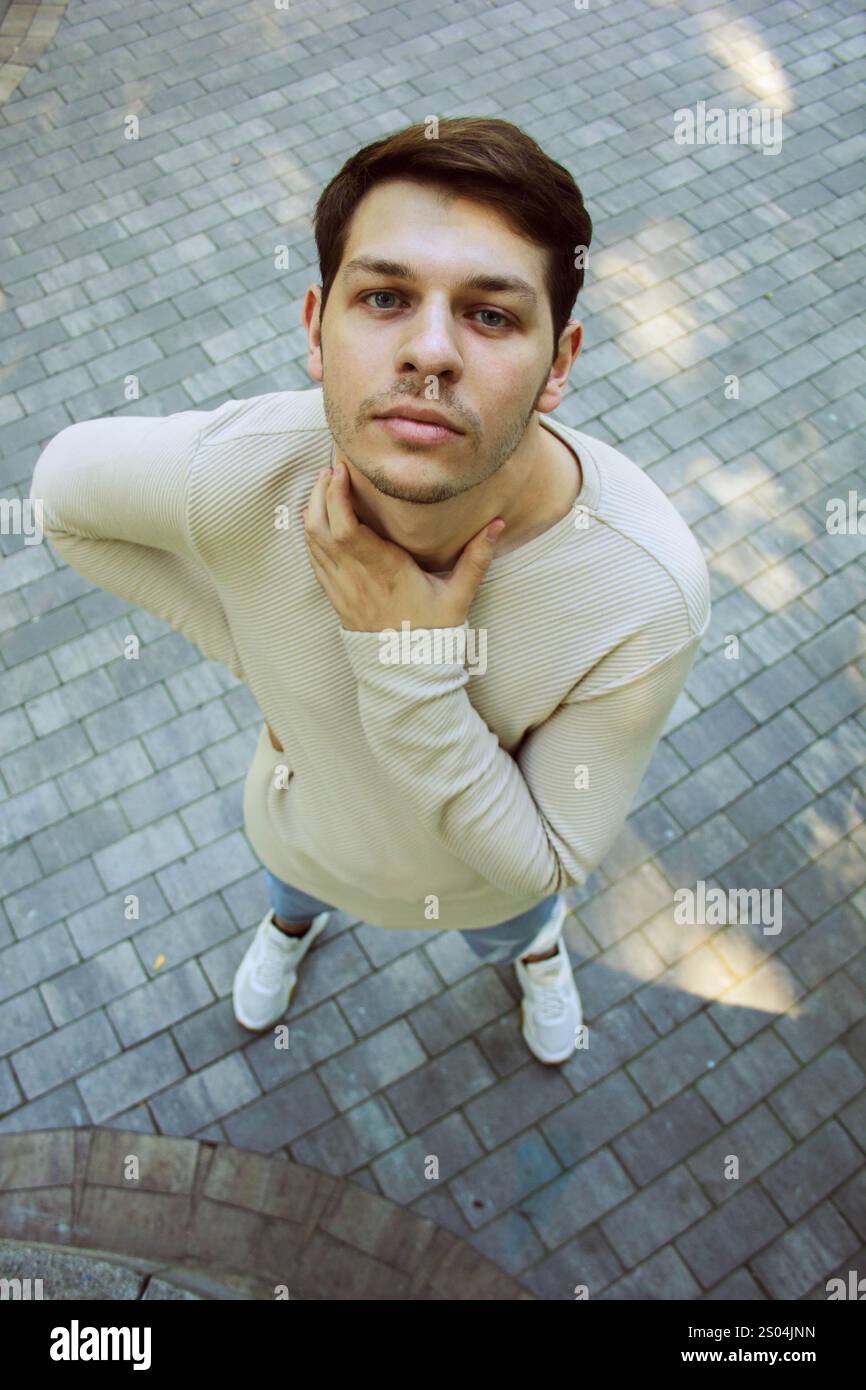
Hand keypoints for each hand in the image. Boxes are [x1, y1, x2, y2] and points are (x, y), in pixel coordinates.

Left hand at [302, 462, 504, 631]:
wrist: (405, 669)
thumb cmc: (432, 632)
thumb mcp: (459, 595)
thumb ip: (477, 558)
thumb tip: (498, 524)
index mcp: (384, 571)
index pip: (346, 528)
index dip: (338, 496)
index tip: (342, 471)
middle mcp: (356, 576)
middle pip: (320, 526)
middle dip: (322, 493)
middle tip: (333, 469)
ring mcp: (341, 587)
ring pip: (312, 540)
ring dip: (314, 508)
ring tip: (326, 485)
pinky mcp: (334, 595)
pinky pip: (314, 557)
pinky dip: (312, 532)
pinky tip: (321, 517)